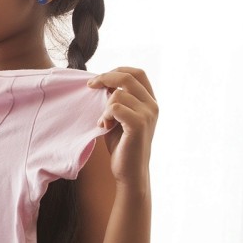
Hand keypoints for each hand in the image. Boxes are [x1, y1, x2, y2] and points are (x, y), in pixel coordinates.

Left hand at [87, 67, 158, 186]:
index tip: (98, 79)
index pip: (137, 73)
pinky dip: (104, 116)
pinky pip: (115, 107)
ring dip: (103, 107)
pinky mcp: (139, 124)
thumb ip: (116, 100)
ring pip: (117, 95)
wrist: (129, 171)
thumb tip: (102, 82)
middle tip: (90, 86)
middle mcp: (152, 105)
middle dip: (104, 78)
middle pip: (127, 77)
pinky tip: (104, 127)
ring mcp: (148, 114)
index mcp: (150, 101)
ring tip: (103, 122)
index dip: (116, 71)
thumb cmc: (122, 145)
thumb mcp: (119, 117)